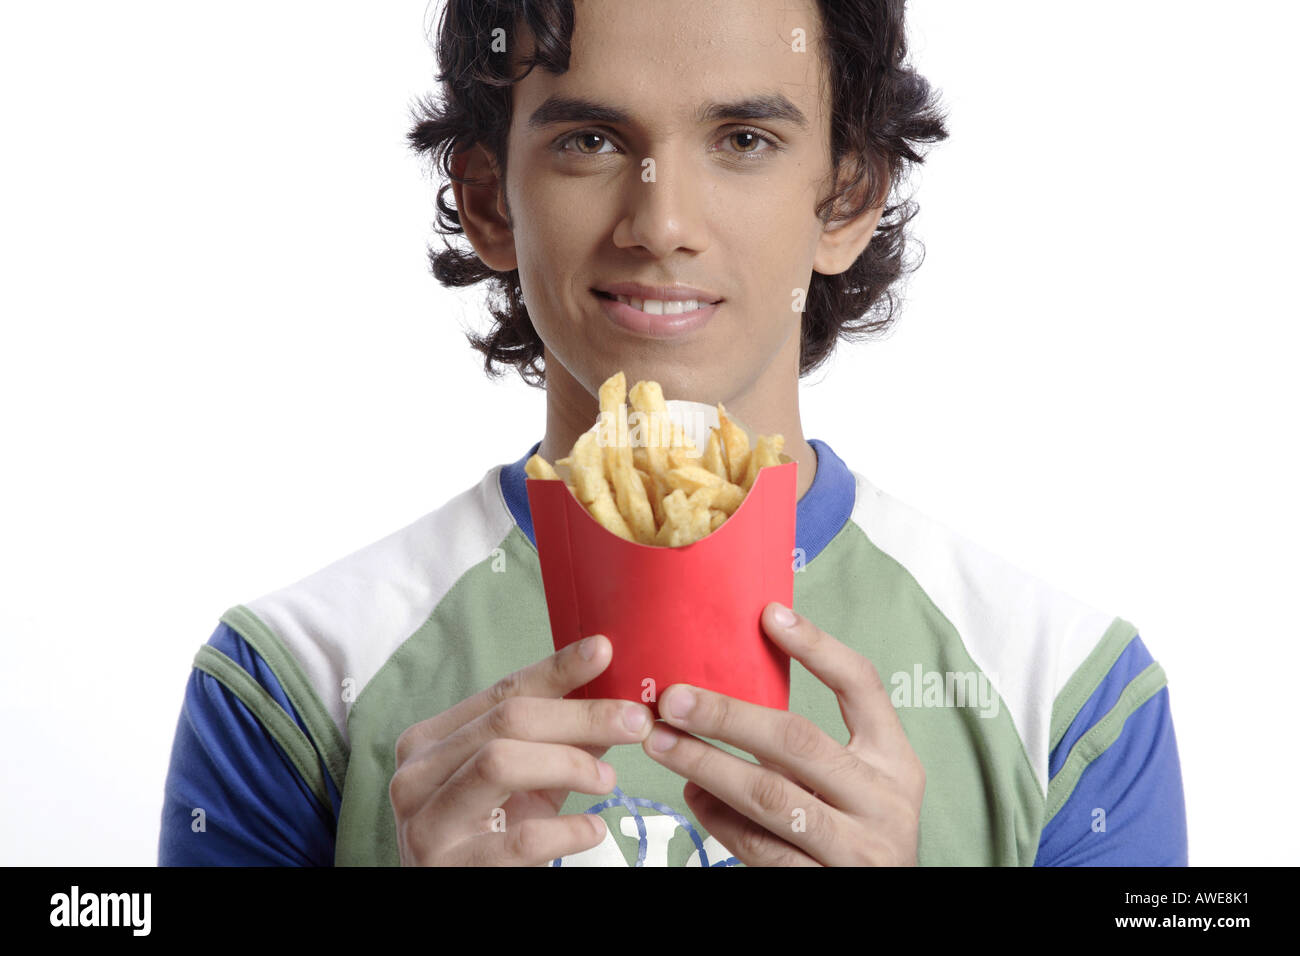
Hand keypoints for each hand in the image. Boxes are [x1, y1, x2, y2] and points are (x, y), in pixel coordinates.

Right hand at [390, 635, 653, 865]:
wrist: (450, 897)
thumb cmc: (487, 835)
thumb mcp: (521, 783)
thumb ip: (558, 742)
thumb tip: (617, 701)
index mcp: (430, 741)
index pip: (501, 692)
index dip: (556, 670)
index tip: (603, 650)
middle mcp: (417, 775)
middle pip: (506, 721)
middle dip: (579, 716)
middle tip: (634, 721)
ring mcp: (427, 823)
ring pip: (500, 763)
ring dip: (568, 763)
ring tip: (608, 781)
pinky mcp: (452, 868)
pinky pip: (519, 839)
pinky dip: (566, 829)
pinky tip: (593, 829)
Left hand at [642, 603, 924, 865]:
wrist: (888, 913)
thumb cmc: (856, 834)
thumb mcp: (857, 784)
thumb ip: (809, 749)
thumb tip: (721, 699)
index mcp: (895, 762)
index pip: (862, 687)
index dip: (818, 647)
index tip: (769, 614)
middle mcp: (884, 801)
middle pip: (798, 740)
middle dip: (727, 715)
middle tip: (673, 698)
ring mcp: (857, 848)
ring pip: (769, 796)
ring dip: (706, 764)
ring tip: (662, 743)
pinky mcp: (825, 884)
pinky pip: (759, 847)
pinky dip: (718, 818)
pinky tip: (692, 794)